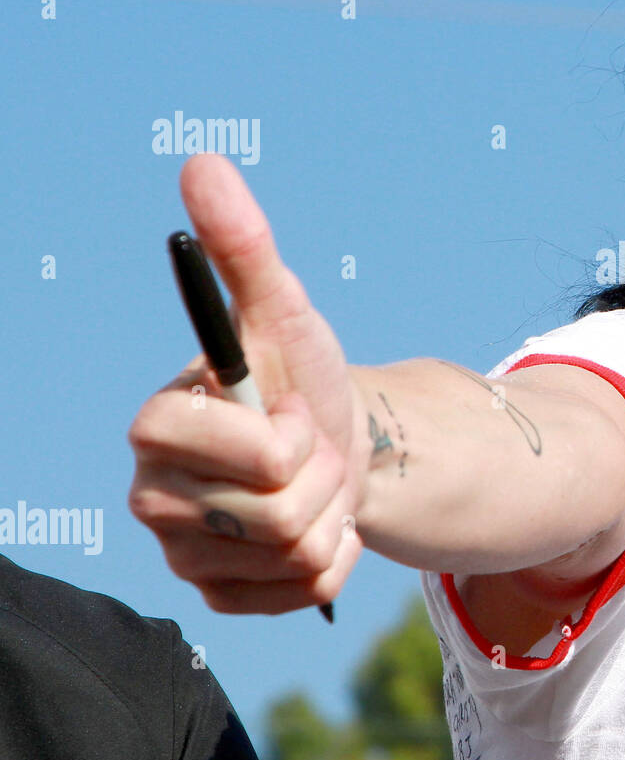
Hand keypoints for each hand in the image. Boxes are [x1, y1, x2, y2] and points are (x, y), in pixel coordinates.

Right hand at [128, 154, 369, 613]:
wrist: (337, 442)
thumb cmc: (302, 374)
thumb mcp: (285, 310)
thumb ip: (244, 245)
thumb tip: (202, 162)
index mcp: (156, 428)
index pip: (253, 454)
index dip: (291, 434)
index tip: (288, 411)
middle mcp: (153, 497)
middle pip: (276, 512)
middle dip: (320, 475)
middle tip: (306, 452)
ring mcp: (185, 554)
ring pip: (296, 554)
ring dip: (329, 514)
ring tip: (310, 484)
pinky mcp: (222, 597)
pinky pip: (304, 593)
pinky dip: (333, 557)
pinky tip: (314, 527)